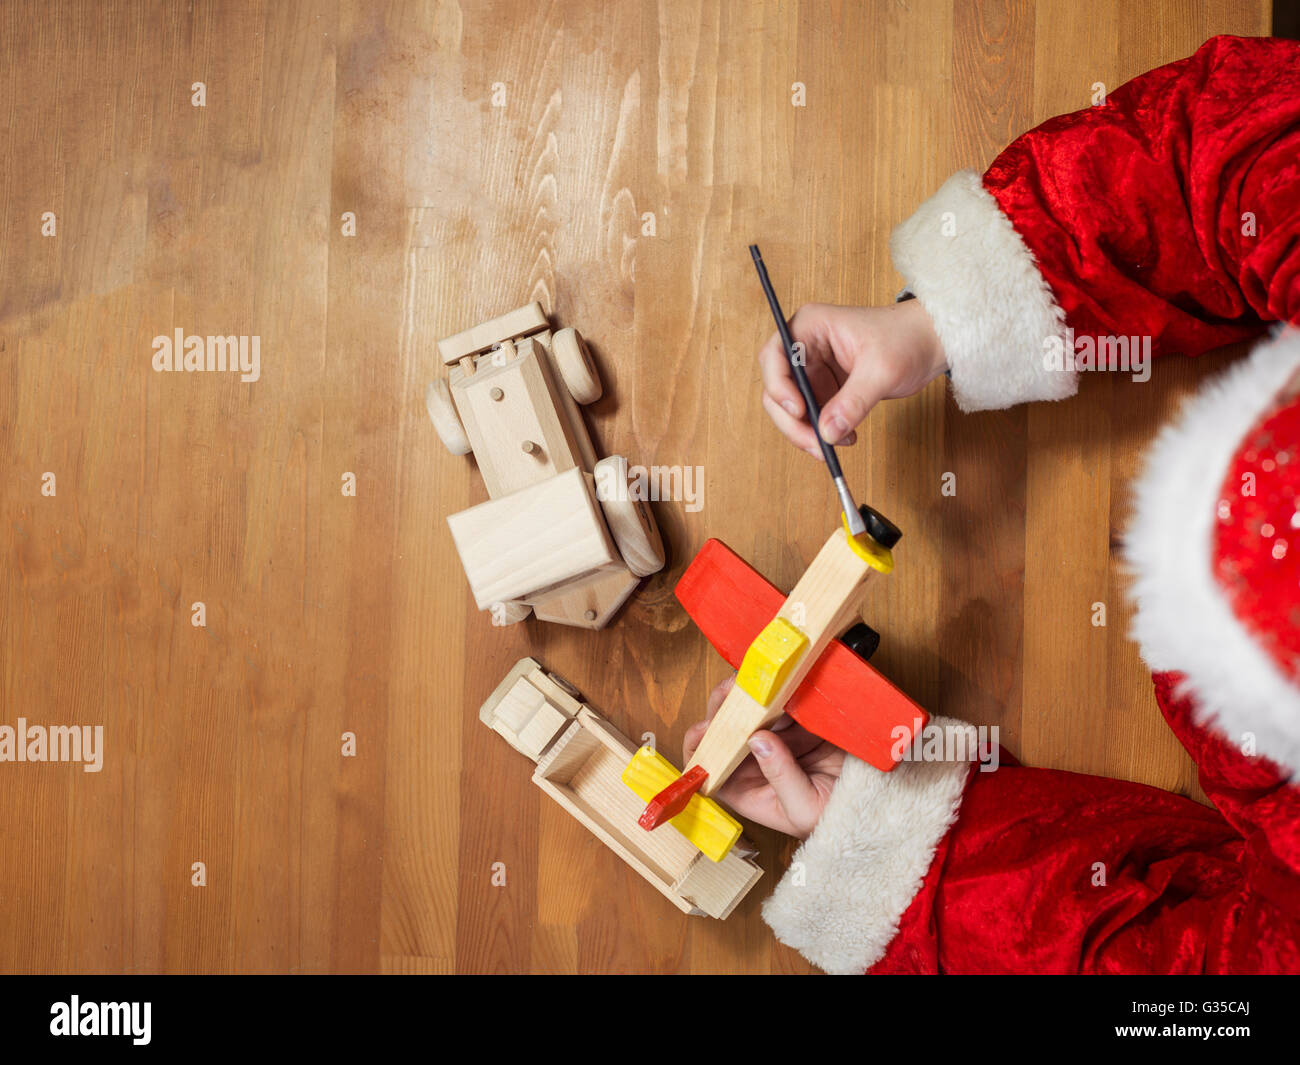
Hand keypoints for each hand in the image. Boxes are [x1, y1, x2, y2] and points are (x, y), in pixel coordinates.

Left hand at [684, 675, 844, 838]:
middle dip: (723, 707)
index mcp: (747, 790)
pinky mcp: (801, 723)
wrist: (884, 803)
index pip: (709, 766)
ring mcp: (779, 739)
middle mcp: (756, 762)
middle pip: (726, 730)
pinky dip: (781, 691)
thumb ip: (780, 776)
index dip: (702, 744)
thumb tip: (757, 739)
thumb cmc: (839, 822)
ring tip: (758, 684)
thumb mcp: (804, 809)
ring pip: (751, 710)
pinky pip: (783, 701)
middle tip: (734, 690)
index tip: (708, 726)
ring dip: (751, 694)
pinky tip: (782, 686)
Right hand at [759, 298, 946, 454]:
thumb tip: (828, 432)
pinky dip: (822, 432)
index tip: (798, 410)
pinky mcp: (826, 389)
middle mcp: (806, 348)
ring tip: (836, 443)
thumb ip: (853, 401)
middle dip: (792, 421)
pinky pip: (812, 417)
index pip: (774, 356)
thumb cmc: (907, 338)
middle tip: (815, 443)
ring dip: (807, 432)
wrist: (931, 344)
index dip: (778, 385)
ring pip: (791, 409)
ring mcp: (815, 370)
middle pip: (777, 389)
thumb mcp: (881, 370)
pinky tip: (847, 437)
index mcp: (810, 326)